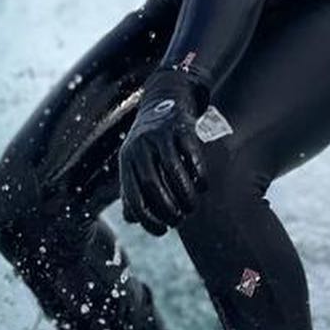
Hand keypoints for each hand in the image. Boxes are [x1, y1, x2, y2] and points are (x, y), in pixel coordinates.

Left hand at [120, 71, 208, 235]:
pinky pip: (191, 153)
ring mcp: (160, 135)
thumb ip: (131, 189)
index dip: (149, 219)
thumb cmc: (150, 142)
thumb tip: (133, 218)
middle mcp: (139, 147)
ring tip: (193, 206)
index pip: (134, 197)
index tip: (163, 231)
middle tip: (181, 219)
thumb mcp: (135, 162)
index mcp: (127, 160)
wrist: (165, 99)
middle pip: (152, 185)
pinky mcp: (181, 126)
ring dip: (185, 194)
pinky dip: (198, 173)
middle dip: (168, 208)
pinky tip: (203, 186)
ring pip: (172, 171)